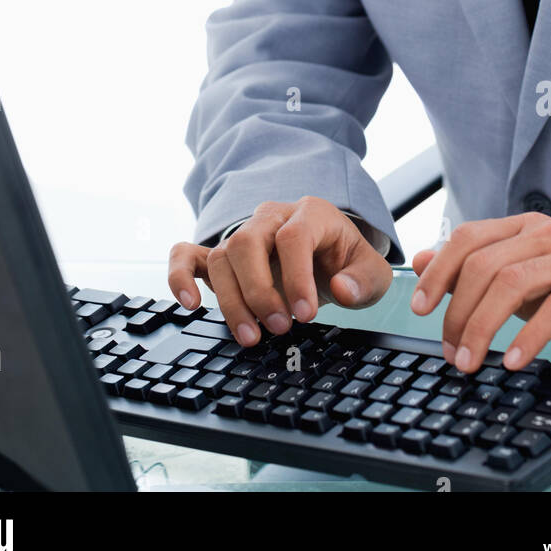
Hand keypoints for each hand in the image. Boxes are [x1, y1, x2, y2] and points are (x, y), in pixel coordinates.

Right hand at [168, 197, 392, 345]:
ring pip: (221, 256)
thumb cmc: (345, 261)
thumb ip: (363, 280)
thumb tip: (339, 290)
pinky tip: (190, 304)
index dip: (296, 276)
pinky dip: (180, 276)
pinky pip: (187, 254)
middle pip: (248, 243)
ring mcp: (242, 234)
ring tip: (252, 336)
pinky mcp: (220, 254)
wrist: (327, 254)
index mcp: (309, 214)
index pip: (292, 236)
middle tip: (282, 328)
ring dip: (231, 300)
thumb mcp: (370, 270)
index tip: (306, 314)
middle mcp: (270, 218)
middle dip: (261, 291)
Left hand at [409, 212, 550, 373]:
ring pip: (512, 284)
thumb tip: (421, 263)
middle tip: (450, 351)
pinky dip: (528, 336)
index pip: (468, 237)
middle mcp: (546, 233)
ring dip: (483, 327)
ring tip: (470, 361)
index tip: (419, 307)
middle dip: (457, 311)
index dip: (438, 271)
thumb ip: (477, 267)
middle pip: (484, 264)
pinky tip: (515, 361)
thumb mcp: (526, 274)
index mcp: (524, 226)